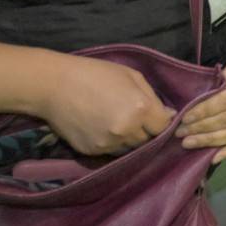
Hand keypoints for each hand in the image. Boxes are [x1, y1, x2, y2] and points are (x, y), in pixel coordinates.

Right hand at [39, 55, 174, 156]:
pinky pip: (111, 151)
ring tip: (118, 121)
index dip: (162, 122)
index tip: (156, 116)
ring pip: (130, 149)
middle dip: (146, 131)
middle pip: (147, 140)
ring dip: (130, 139)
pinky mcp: (92, 151)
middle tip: (135, 117)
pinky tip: (102, 127)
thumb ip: (153, 98)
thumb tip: (170, 116)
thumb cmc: (96, 74)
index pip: (163, 127)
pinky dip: (112, 142)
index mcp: (139, 109)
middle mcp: (126, 130)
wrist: (55, 86)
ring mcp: (108, 143)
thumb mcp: (131, 76)